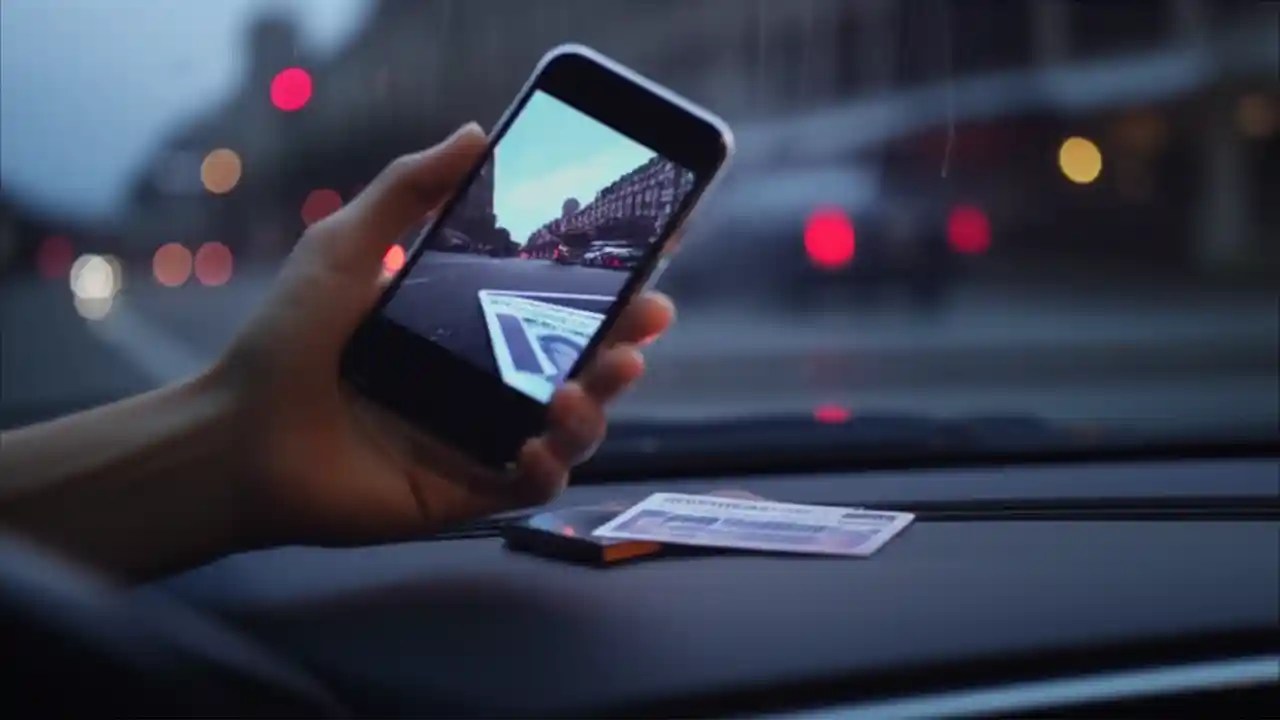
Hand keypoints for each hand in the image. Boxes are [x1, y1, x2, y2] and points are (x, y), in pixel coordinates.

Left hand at [216, 124, 674, 546]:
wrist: (239, 432)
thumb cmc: (287, 341)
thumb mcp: (346, 247)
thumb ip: (407, 190)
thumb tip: (474, 132)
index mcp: (471, 327)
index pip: (558, 305)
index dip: (610, 286)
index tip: (649, 257)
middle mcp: (487, 382)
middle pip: (583, 365)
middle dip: (626, 341)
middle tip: (650, 316)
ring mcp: (482, 439)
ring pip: (572, 429)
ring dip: (597, 407)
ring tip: (592, 381)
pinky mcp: (466, 491)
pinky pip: (531, 487)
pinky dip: (550, 468)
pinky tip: (543, 443)